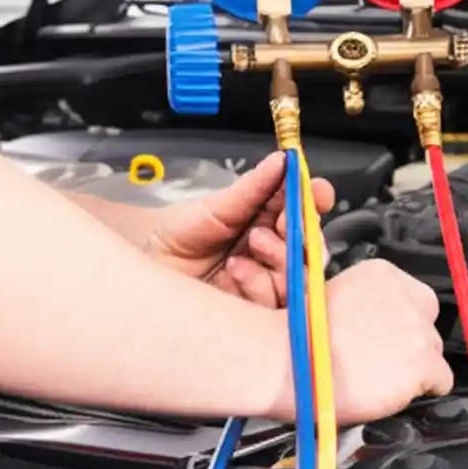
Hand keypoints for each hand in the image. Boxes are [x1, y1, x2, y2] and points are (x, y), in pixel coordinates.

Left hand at [145, 153, 333, 306]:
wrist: (150, 275)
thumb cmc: (178, 238)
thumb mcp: (213, 206)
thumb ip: (253, 187)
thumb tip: (282, 159)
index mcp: (266, 217)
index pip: (304, 205)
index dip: (315, 197)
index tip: (317, 190)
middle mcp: (273, 247)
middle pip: (312, 243)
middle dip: (302, 231)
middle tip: (278, 223)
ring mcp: (268, 279)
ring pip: (302, 273)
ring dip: (281, 256)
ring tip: (251, 244)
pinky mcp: (258, 308)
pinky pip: (279, 300)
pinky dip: (260, 283)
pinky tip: (236, 272)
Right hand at [316, 259, 452, 424]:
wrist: (289, 360)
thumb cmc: (301, 337)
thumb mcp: (334, 297)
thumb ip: (366, 304)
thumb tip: (376, 324)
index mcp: (383, 274)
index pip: (413, 299)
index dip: (400, 322)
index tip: (385, 336)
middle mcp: (406, 297)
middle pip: (426, 325)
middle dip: (409, 343)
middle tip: (382, 360)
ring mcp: (417, 330)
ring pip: (433, 353)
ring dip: (414, 367)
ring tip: (380, 378)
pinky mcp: (423, 363)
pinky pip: (441, 381)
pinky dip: (424, 389)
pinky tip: (396, 391)